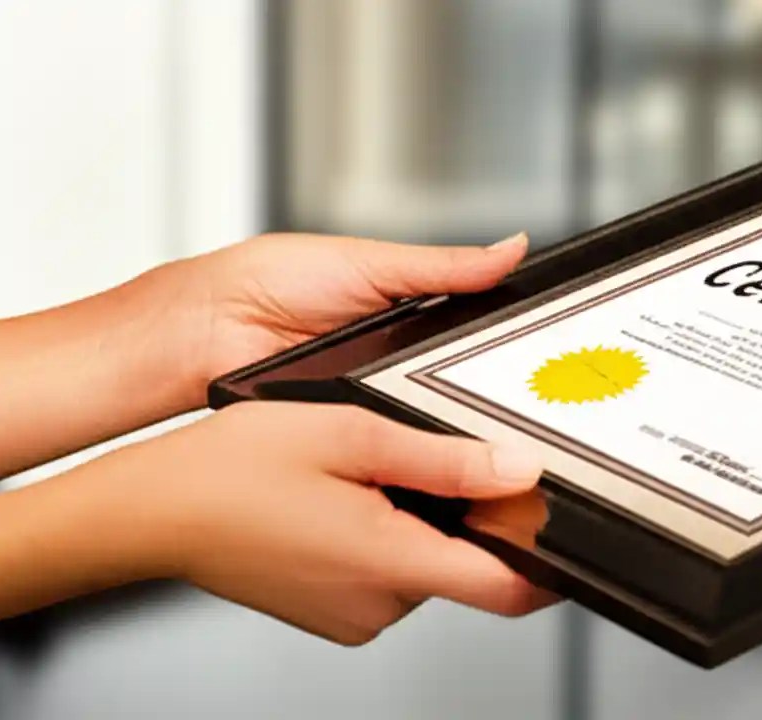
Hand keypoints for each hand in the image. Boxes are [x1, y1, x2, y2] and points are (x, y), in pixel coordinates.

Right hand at [90, 401, 553, 644]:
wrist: (151, 511)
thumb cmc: (232, 469)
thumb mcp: (351, 436)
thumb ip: (446, 457)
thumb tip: (519, 471)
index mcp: (390, 562)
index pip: (507, 588)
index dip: (548, 564)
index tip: (567, 535)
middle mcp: (377, 604)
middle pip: (463, 562)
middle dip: (461, 511)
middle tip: (423, 456)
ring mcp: (352, 614)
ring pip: (423, 562)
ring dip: (418, 517)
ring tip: (364, 471)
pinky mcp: (333, 611)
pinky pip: (386, 571)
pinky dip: (385, 533)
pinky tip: (345, 497)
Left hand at [146, 231, 528, 409]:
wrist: (203, 331)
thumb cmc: (267, 282)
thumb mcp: (372, 263)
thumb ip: (446, 265)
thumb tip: (513, 246)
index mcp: (409, 312)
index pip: (479, 332)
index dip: (515, 346)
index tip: (558, 352)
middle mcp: (396, 361)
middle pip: (466, 383)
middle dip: (494, 390)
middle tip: (537, 393)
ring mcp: (376, 399)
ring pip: (435, 417)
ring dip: (454, 418)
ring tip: (492, 420)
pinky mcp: (354, 433)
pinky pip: (397, 442)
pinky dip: (413, 442)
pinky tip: (436, 441)